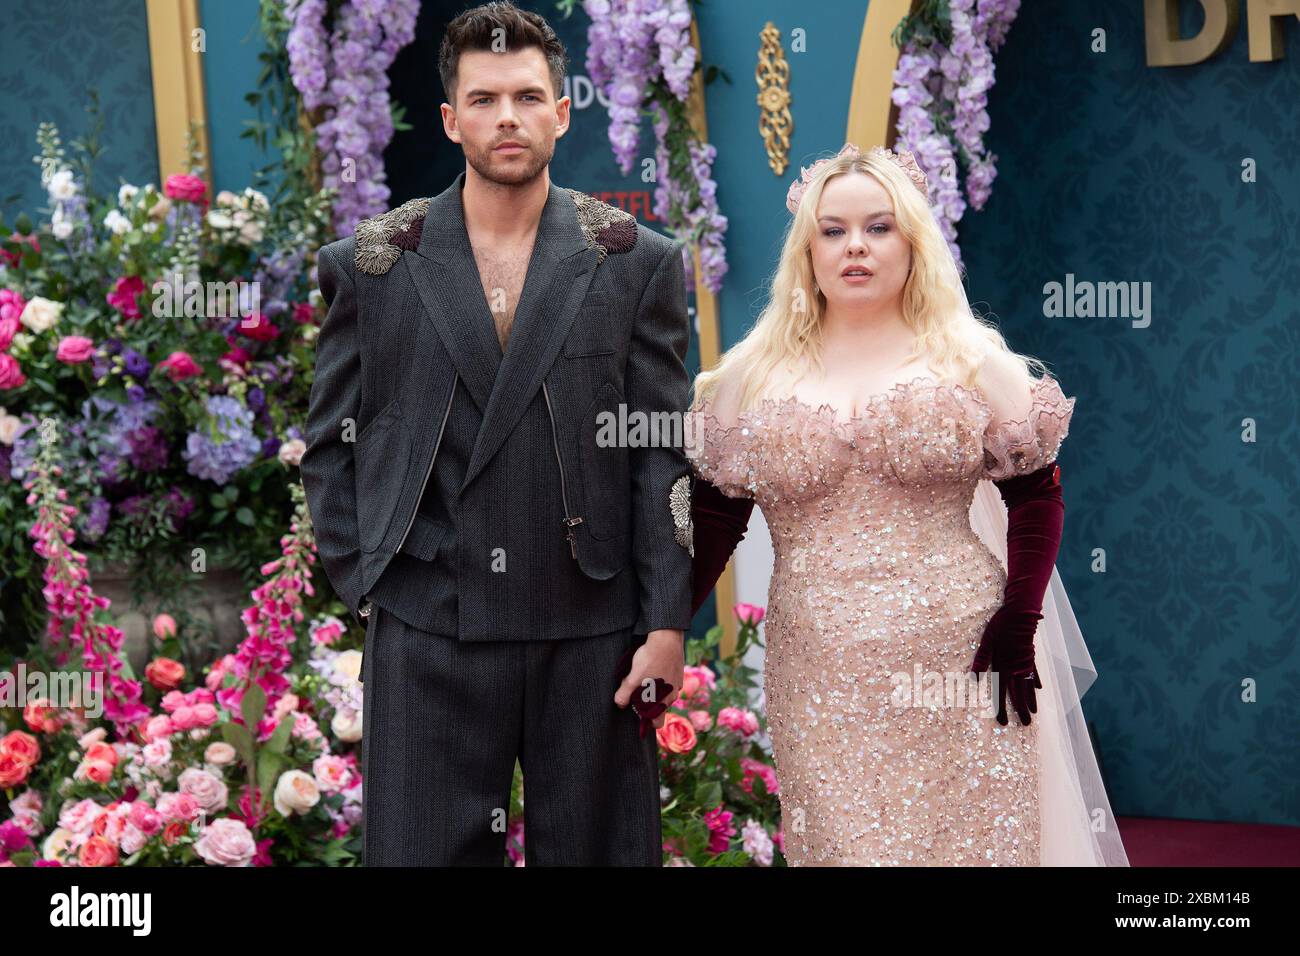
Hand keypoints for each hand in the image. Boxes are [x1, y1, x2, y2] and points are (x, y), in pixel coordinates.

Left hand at [613, 629, 682, 734]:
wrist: (667, 638)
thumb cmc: (650, 659)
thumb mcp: (634, 678)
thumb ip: (625, 694)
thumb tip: (619, 704)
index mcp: (662, 701)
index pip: (657, 723)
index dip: (647, 721)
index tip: (637, 713)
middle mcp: (672, 696)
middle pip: (659, 708)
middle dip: (648, 704)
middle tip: (637, 693)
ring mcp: (677, 684)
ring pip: (664, 695)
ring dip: (654, 691)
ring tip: (643, 679)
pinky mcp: (678, 673)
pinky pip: (668, 683)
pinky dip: (660, 680)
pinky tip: (653, 669)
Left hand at [970, 606, 1041, 726]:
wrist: (1021, 614)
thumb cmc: (1000, 626)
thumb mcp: (986, 642)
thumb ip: (981, 660)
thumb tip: (974, 678)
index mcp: (1003, 666)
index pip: (1001, 692)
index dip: (1001, 708)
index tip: (1003, 722)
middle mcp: (1016, 668)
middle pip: (1019, 693)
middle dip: (1021, 710)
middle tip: (1025, 724)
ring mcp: (1026, 662)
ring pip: (1029, 686)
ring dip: (1031, 700)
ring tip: (1034, 713)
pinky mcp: (1031, 655)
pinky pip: (1035, 672)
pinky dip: (1036, 681)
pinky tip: (1040, 689)